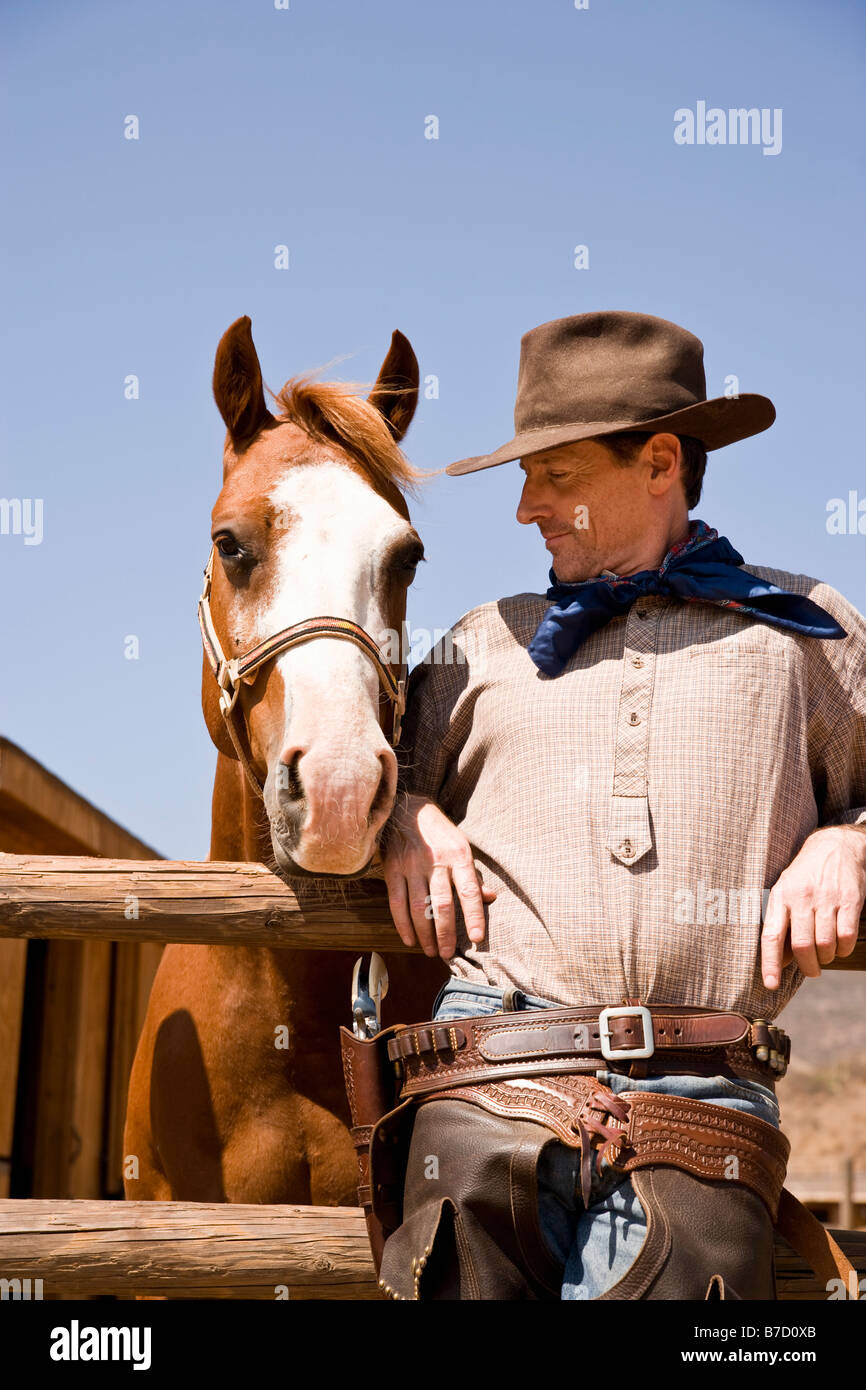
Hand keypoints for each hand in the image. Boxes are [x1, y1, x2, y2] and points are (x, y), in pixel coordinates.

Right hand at [381, 794, 495, 958]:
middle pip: (442, 904)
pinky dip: (403, 924)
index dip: (474, 915)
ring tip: (431, 951)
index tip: (478, 938)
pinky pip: (397, 903)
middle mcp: (435, 860)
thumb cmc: (440, 834)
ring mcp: (411, 865)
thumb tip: (491, 898)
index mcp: (458, 855)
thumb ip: (473, 875)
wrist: (406, 810)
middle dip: (446, 933)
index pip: (469, 890)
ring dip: (425, 934)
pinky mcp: (392, 870)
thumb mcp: (462, 846)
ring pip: (418, 907)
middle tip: (448, 954)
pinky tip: (410, 939)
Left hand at [761, 825, 865, 988]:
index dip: (770, 963)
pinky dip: (844, 949)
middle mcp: (801, 897)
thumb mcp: (785, 891)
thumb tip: (781, 960)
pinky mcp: (850, 900)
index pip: (771, 935)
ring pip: (825, 944)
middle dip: (808, 967)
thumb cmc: (805, 876)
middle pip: (802, 946)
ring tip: (826, 955)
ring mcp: (827, 898)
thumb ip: (781, 923)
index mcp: (780, 896)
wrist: (835, 845)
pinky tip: (840, 945)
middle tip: (812, 970)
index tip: (771, 985)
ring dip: (827, 958)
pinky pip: (846, 936)